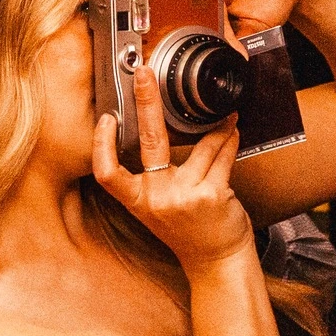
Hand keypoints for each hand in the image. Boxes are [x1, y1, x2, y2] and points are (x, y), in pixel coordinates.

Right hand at [93, 66, 252, 268]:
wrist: (215, 259)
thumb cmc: (187, 229)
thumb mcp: (157, 207)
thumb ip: (151, 177)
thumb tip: (151, 130)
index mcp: (138, 201)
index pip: (107, 173)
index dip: (102, 144)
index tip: (107, 117)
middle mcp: (158, 199)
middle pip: (149, 142)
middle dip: (146, 102)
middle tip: (145, 75)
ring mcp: (184, 196)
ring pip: (201, 146)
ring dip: (218, 127)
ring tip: (226, 118)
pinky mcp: (211, 194)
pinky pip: (222, 155)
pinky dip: (230, 140)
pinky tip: (233, 133)